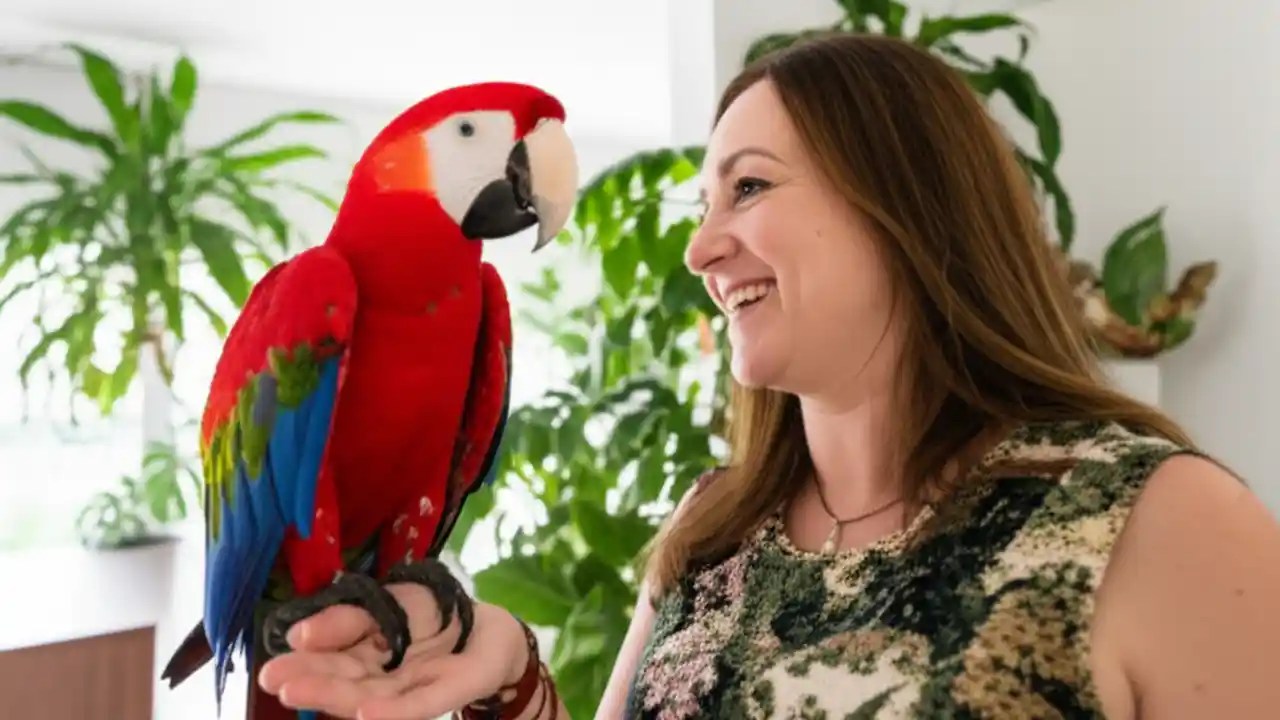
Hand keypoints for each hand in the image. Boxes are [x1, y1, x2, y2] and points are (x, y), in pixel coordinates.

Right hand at [258, 583, 530, 719]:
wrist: (488, 630)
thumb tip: (300, 631)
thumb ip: (350, 618)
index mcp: (364, 651)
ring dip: (333, 697)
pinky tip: (364, 712)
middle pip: (342, 680)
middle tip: (274, 681)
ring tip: (297, 693)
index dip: (305, 657)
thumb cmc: (433, 617)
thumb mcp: (390, 603)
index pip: (330, 655)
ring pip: (368, 696)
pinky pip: (416, 706)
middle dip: (308, 682)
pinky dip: (390, 712)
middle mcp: (380, 677)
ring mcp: (410, 689)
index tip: (277, 658)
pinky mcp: (444, 694)